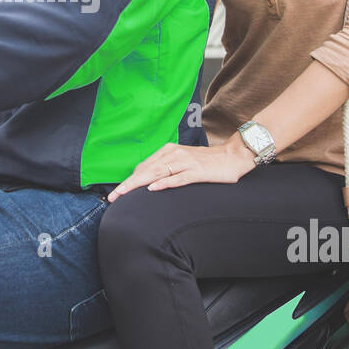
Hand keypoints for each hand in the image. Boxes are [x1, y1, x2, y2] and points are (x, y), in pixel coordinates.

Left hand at [107, 137, 257, 200]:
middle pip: (146, 170)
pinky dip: (164, 183)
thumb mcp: (184, 162)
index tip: (116, 193)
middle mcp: (174, 154)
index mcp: (169, 151)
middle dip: (128, 184)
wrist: (233, 156)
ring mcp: (186, 162)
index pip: (144, 167)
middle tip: (114, 196)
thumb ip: (167, 169)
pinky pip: (178, 178)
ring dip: (139, 184)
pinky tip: (153, 188)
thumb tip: (149, 181)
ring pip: (157, 173)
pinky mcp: (197, 172)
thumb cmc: (208, 162)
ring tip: (124, 193)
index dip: (129, 180)